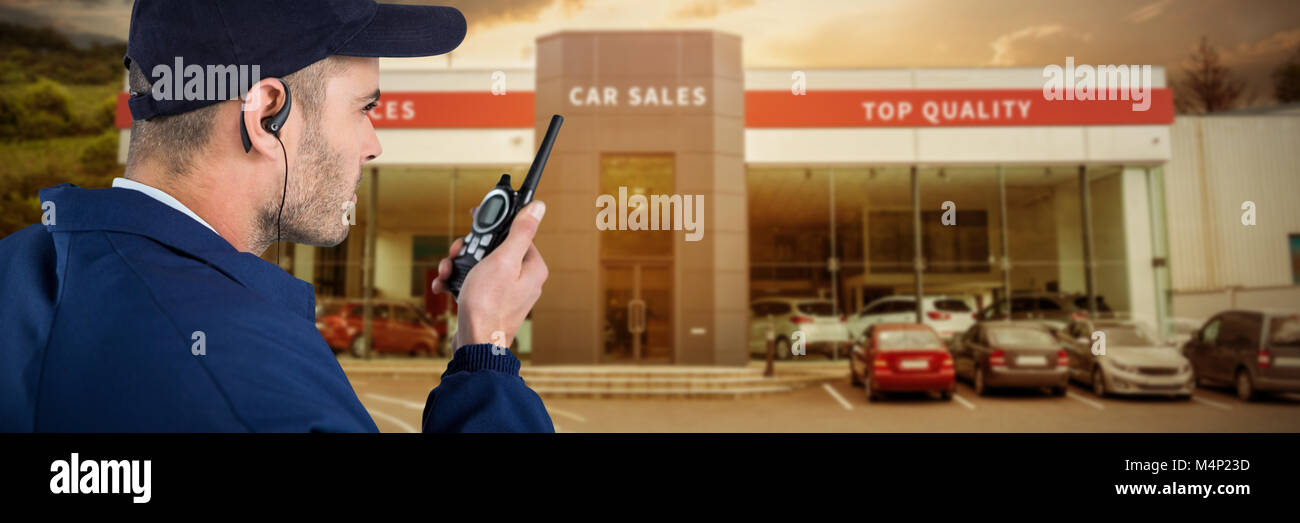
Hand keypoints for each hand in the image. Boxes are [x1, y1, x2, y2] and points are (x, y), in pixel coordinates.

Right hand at [430, 201, 547, 349]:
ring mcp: (506, 293)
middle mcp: (523, 280)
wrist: (475, 345)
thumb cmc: (489, 304)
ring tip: (447, 272)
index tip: (475, 219)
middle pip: (494, 249)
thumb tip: (539, 207)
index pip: (515, 233)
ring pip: (480, 266)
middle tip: (457, 253)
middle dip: (470, 249)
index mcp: (532, 267)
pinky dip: (458, 282)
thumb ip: (521, 232)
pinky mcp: (490, 304)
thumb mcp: (503, 259)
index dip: (493, 225)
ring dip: (459, 265)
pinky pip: (474, 284)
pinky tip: (444, 285)